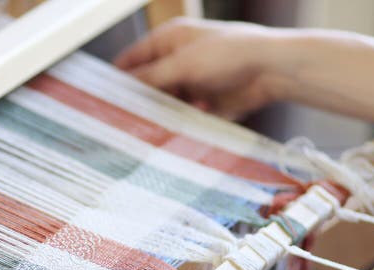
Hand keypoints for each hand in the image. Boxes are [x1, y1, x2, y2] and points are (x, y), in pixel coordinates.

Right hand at [115, 18, 290, 119]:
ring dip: (161, 113)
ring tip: (155, 125)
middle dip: (139, 101)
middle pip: (146, 84)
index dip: (117, 77)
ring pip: (163, 103)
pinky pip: (182, 115)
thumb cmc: (231, 53)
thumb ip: (151, 76)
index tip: (101, 98)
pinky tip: (181, 124)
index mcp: (168, 40)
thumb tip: (122, 86)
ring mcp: (189, 81)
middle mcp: (176, 61)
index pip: (132, 58)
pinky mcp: (202, 101)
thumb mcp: (184, 64)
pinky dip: (179, 121)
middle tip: (124, 119)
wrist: (272, 70)